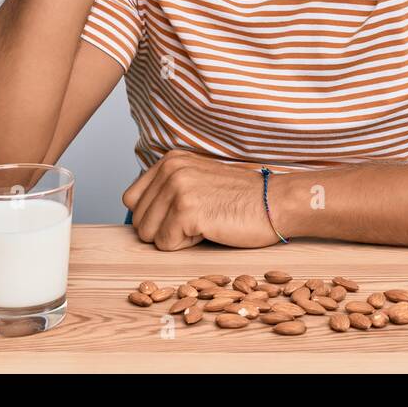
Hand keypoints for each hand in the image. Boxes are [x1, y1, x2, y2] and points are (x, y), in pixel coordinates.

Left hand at [122, 151, 284, 249]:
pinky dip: (186, 246)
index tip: (183, 214)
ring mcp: (178, 189)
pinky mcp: (187, 211)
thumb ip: (167, 189)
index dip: (155, 216)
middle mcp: (171, 169)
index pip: (132, 200)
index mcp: (170, 160)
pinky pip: (166, 245)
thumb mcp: (197, 180)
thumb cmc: (241, 199)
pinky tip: (209, 230)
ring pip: (149, 235)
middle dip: (164, 229)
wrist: (275, 203)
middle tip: (198, 219)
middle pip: (138, 220)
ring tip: (204, 223)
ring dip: (175, 238)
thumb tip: (138, 216)